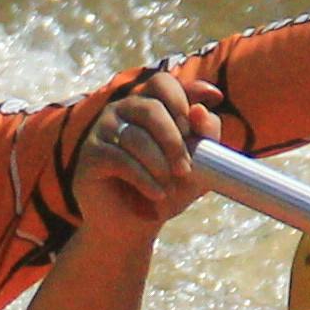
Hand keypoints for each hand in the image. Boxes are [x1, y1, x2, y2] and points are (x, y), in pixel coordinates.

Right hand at [70, 65, 230, 236]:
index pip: (165, 83)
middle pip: (153, 106)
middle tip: (185, 168)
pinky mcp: (92, 153)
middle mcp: (124, 109)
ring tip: (170, 187)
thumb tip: (200, 112)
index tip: (217, 98)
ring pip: (137, 136)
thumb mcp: (196, 168)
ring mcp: (104, 128)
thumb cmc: (164, 190)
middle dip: (175, 139)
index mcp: (150, 105)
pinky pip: (122, 159)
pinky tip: (156, 194)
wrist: (131, 226)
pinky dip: (145, 179)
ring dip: (160, 164)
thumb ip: (205, 139)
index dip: (191, 88)